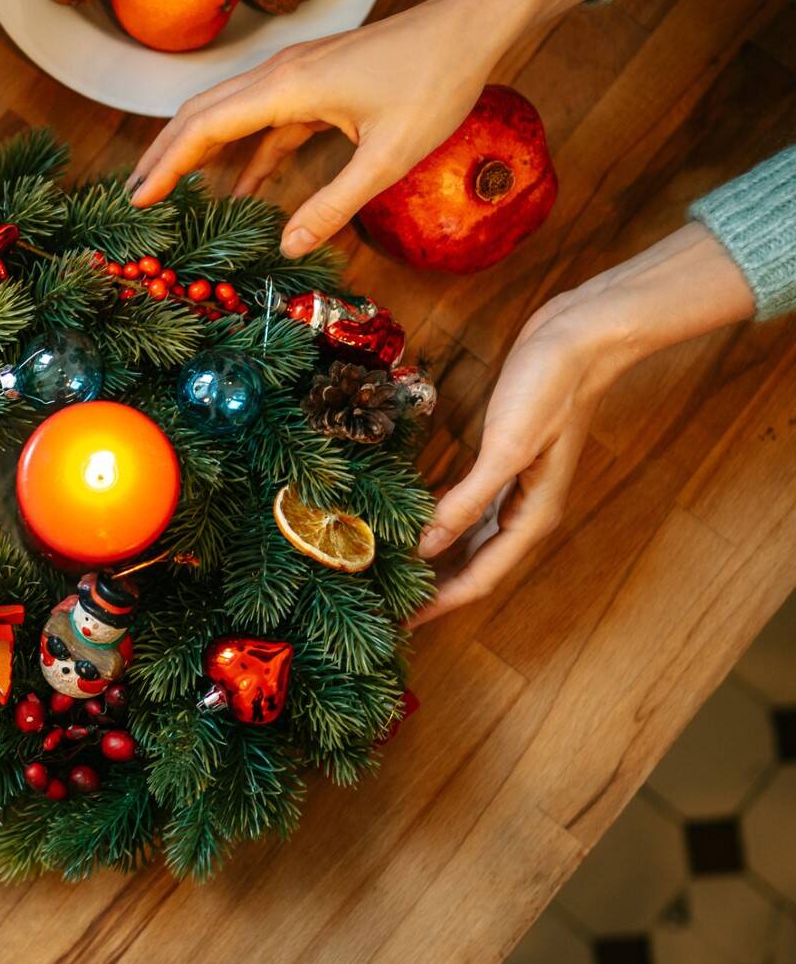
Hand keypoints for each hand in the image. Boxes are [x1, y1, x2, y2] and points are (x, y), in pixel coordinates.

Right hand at [128, 0, 599, 256]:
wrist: (471, 25)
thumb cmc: (435, 82)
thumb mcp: (387, 157)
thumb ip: (333, 204)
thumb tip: (286, 248)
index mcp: (286, 88)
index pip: (203, 128)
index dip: (166, 165)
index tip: (137, 199)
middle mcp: (278, 75)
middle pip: (200, 114)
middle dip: (164, 156)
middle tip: (135, 199)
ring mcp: (294, 76)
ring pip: (226, 113)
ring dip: (196, 150)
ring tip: (170, 190)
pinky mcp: (313, 83)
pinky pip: (261, 120)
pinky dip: (242, 152)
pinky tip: (242, 188)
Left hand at [408, 297, 607, 624]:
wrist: (578, 336)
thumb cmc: (548, 389)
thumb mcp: (506, 448)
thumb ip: (467, 500)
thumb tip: (425, 547)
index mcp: (531, 518)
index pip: (479, 579)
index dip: (439, 605)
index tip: (400, 627)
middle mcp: (523, 510)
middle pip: (472, 566)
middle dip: (433, 590)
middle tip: (384, 607)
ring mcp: (513, 485)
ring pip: (466, 538)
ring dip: (432, 557)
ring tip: (389, 572)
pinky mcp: (499, 459)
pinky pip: (462, 504)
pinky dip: (436, 519)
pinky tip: (406, 521)